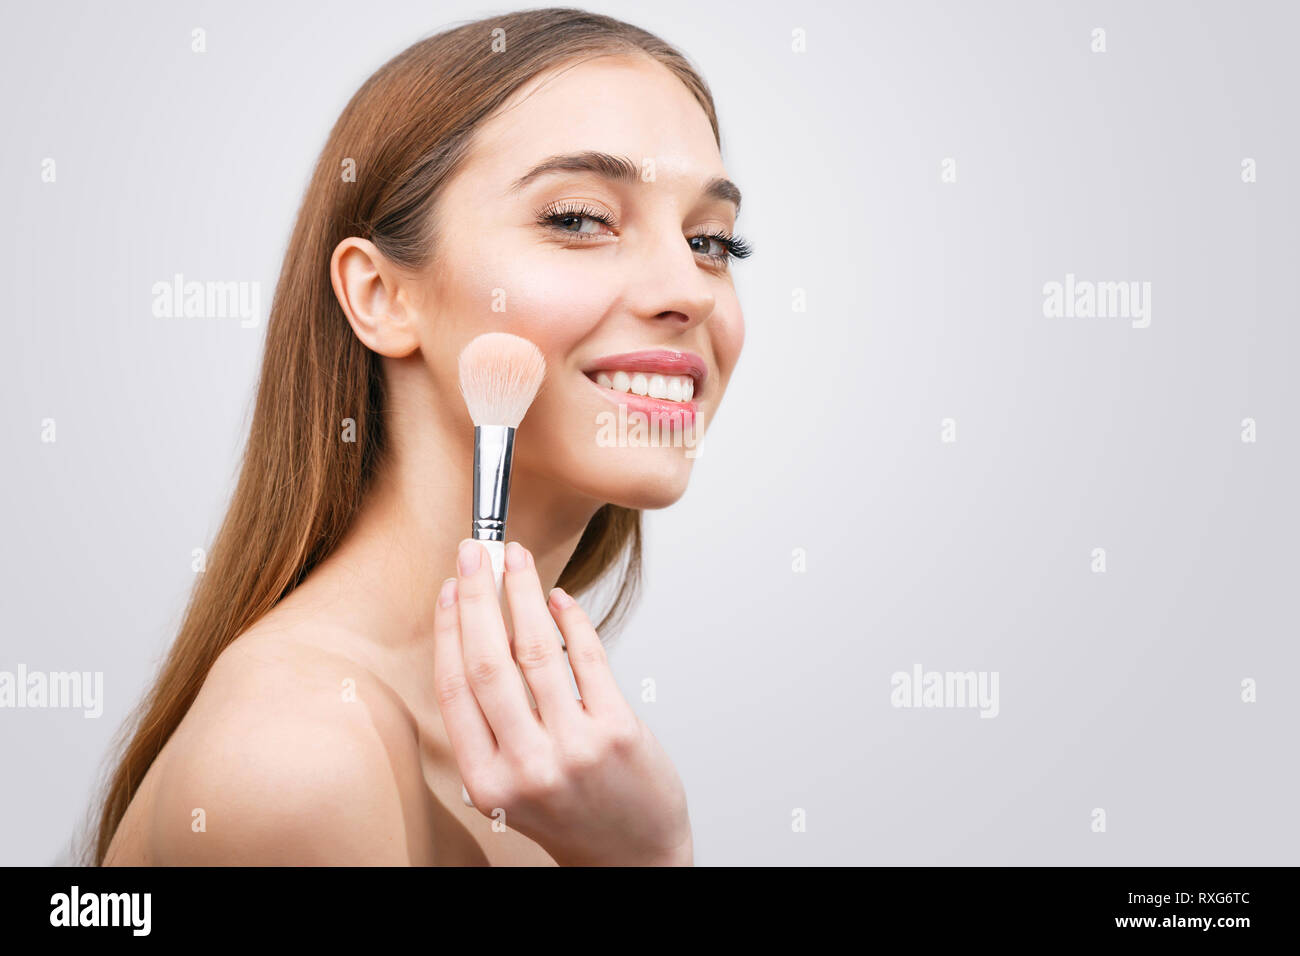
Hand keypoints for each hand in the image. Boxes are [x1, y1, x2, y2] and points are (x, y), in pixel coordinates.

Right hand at [432, 538, 692, 865]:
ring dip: (523, 593)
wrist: (632, 856)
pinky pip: (588, 658)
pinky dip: (571, 619)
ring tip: (517, 559)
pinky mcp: (617, 731)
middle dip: (477, 596)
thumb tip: (475, 633)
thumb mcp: (509, 787)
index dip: (448, 630)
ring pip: (537, 651)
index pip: (455, 688)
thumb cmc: (569, 814)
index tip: (446, 589)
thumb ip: (490, 728)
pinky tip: (559, 597)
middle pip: (488, 661)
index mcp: (486, 780)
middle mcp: (526, 765)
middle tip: (474, 553)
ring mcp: (574, 748)